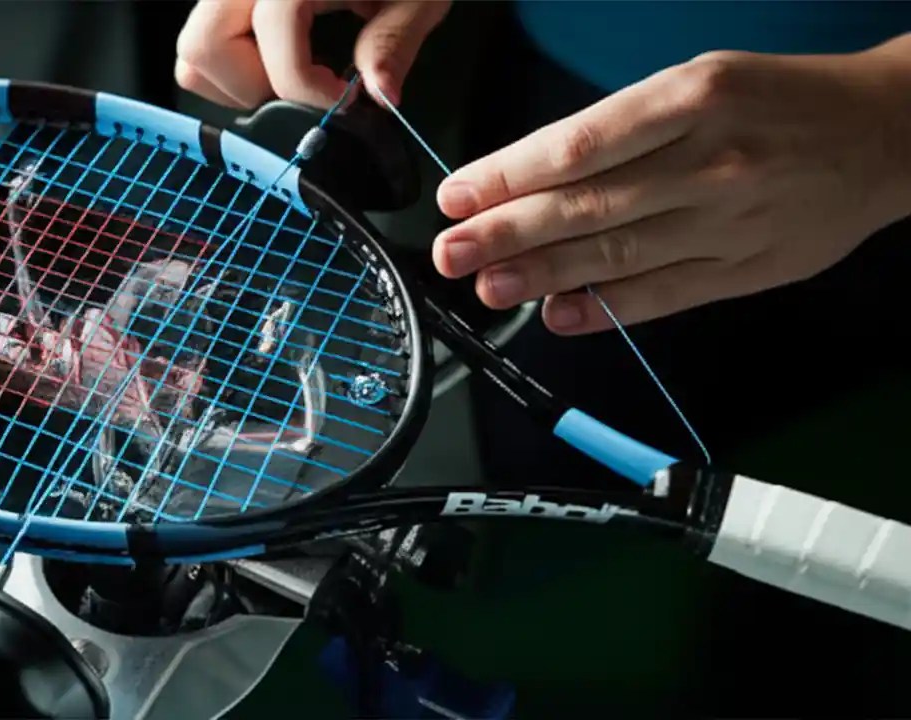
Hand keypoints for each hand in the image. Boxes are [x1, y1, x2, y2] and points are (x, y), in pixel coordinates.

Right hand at [175, 0, 448, 109]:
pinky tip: (278, 63)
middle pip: (204, 45)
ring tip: (291, 77)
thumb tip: (379, 93)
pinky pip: (204, 41)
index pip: (272, 26)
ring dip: (237, 81)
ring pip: (195, 50)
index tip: (343, 98)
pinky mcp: (230, 1)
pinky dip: (232, 68)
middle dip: (254, 86)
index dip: (304, 81)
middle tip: (306, 90)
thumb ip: (394, 41)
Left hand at [431, 40, 910, 334]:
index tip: (457, 196)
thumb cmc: (775, 102)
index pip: (578, 146)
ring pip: (617, 256)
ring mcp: (729, 223)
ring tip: (487, 287)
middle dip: (506, 233)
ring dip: (541, 277)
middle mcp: (709, 163)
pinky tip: (557, 317)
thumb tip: (532, 180)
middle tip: (450, 252)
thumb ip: (620, 132)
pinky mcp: (746, 271)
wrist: (884, 135)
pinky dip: (605, 312)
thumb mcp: (698, 84)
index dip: (507, 177)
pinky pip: (663, 297)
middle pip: (587, 206)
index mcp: (691, 100)